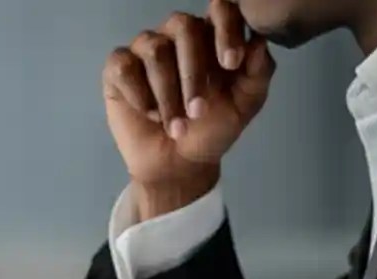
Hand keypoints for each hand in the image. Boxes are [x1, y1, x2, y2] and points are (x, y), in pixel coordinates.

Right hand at [102, 0, 274, 218]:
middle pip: (183, 26)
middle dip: (193, 71)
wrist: (180, 165)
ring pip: (154, 50)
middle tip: (198, 111)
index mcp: (211, 36)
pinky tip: (150, 115)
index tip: (232, 63)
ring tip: (176, 127)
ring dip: (167, 94)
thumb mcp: (245, 104)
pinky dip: (138, 94)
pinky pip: (123, 66)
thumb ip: (258, 72)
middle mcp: (176, 35)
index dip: (226, 30)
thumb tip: (258, 42)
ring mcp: (145, 49)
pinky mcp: (118, 69)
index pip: (220, 10)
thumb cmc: (212, 130)